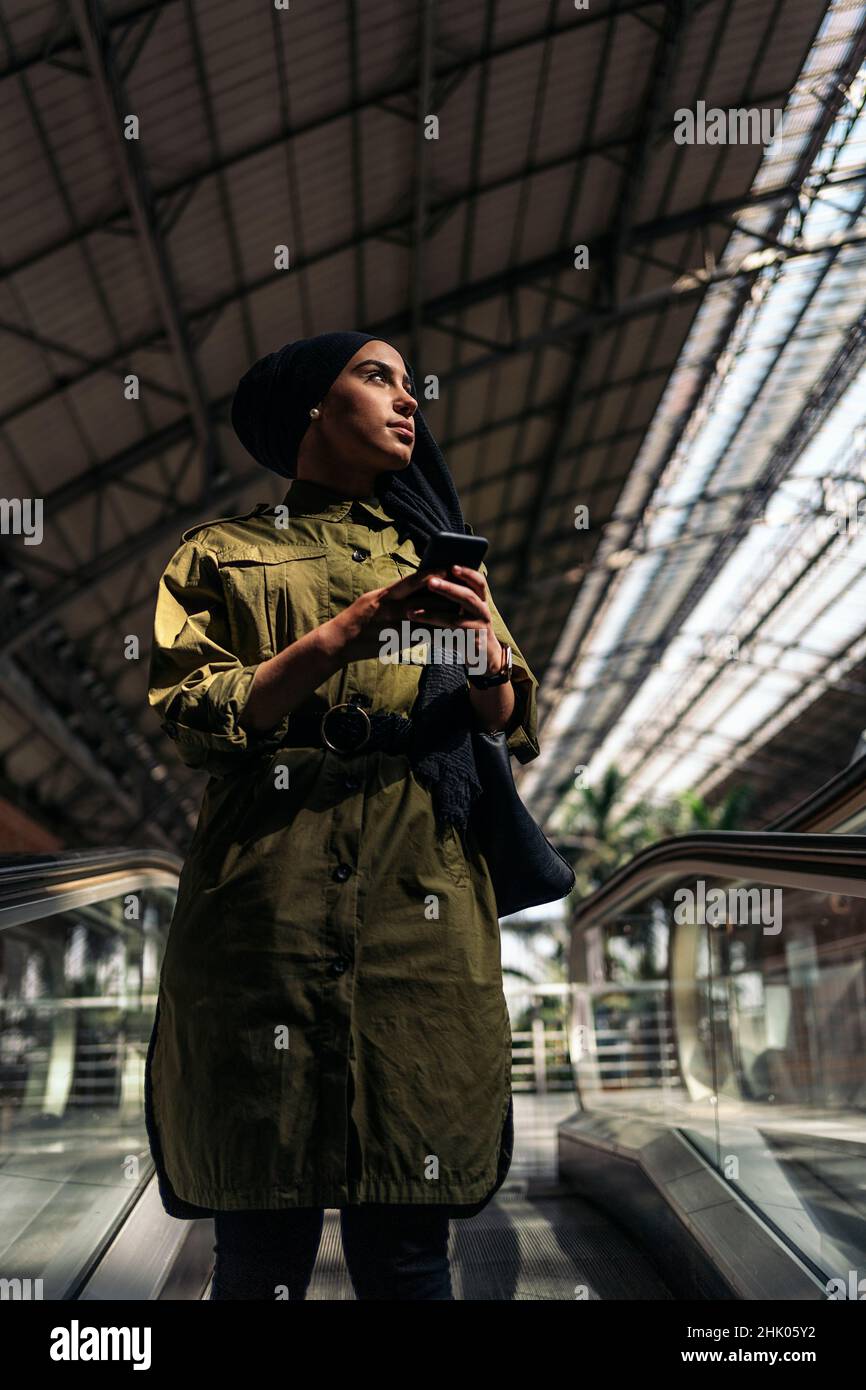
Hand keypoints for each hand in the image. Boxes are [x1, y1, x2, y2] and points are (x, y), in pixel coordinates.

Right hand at [331, 567, 459, 662]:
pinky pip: (421, 637)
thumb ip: (393, 593)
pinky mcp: (397, 642)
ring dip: (444, 614)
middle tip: (462, 590)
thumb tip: (415, 585)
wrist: (340, 641)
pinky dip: (435, 632)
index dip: (430, 575)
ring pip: (427, 618)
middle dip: (444, 595)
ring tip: (460, 609)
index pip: (411, 581)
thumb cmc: (358, 617)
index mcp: (384, 595)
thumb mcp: (373, 599)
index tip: (446, 568)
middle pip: (424, 600)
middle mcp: (390, 609)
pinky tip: (448, 630)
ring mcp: (394, 627)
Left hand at [408, 564, 502, 673]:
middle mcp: (483, 613)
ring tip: (411, 612)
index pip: (479, 583)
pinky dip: (431, 635)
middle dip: (448, 589)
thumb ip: (457, 598)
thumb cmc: (471, 628)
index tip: (452, 567)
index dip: (468, 574)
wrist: (487, 657)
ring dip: (431, 615)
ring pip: (454, 621)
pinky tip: (416, 633)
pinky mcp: (470, 646)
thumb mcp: (470, 611)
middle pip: (468, 597)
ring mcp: (478, 630)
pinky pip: (447, 639)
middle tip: (430, 582)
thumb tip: (430, 580)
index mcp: (482, 601)